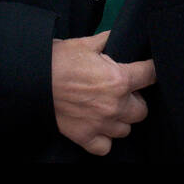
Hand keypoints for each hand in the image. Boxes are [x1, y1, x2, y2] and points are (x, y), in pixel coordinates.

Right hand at [51, 31, 155, 155]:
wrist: (31, 80)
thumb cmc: (58, 61)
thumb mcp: (86, 44)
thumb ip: (108, 41)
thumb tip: (118, 36)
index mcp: (119, 79)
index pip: (151, 75)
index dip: (151, 70)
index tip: (148, 70)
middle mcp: (115, 104)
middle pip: (142, 110)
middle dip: (135, 100)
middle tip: (124, 92)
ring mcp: (100, 123)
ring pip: (126, 129)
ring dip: (121, 119)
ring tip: (110, 109)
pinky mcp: (84, 136)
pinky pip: (105, 147)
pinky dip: (104, 139)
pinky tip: (99, 127)